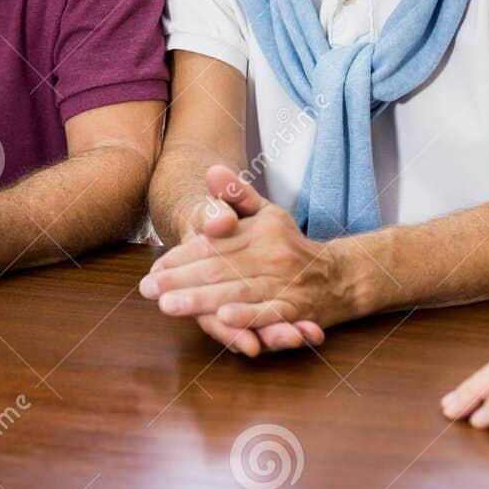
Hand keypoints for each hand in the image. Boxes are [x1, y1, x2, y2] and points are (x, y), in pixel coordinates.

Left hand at [141, 166, 334, 354]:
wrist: (340, 276)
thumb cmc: (290, 245)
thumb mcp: (266, 214)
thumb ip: (236, 194)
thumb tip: (211, 169)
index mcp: (259, 231)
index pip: (214, 244)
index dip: (182, 257)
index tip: (154, 268)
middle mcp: (271, 254)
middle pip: (220, 269)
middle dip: (181, 281)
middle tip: (149, 290)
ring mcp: (285, 282)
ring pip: (239, 291)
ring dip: (203, 301)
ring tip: (170, 305)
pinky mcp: (298, 309)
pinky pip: (271, 313)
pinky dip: (248, 317)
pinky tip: (224, 319)